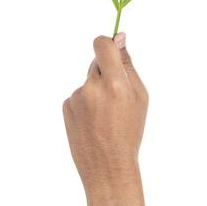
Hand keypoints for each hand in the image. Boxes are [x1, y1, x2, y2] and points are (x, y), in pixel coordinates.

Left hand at [63, 33, 147, 194]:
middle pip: (96, 62)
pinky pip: (79, 94)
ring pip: (88, 80)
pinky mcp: (66, 105)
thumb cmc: (129, 132)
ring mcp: (76, 97)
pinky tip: (93, 121)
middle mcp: (93, 88)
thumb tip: (119, 38)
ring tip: (105, 116)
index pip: (102, 45)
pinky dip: (86, 103)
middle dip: (106, 71)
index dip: (108, 43)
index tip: (113, 47)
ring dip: (96, 90)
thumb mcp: (140, 98)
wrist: (108, 167)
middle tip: (117, 97)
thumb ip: (128, 66)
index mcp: (116, 85)